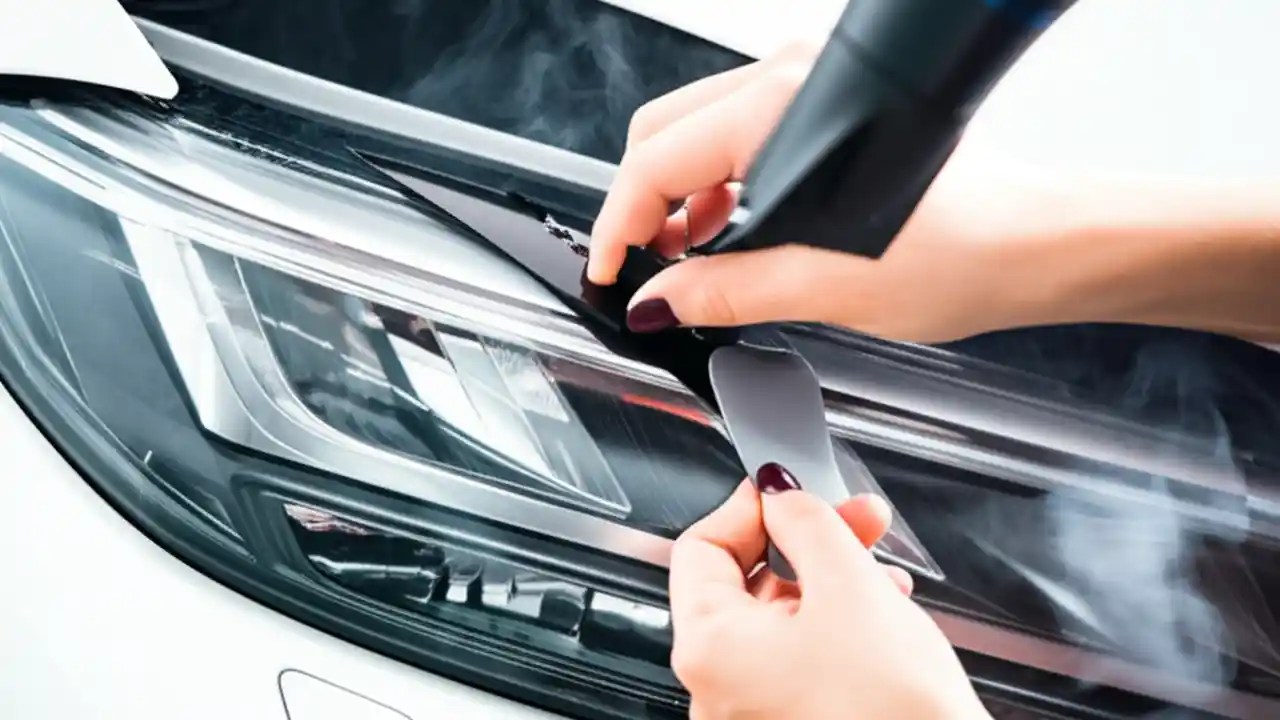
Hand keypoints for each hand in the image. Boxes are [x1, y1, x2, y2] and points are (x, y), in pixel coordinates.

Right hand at [588, 43, 1064, 343]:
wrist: (1039, 241)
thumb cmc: (967, 247)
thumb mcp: (826, 287)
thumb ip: (725, 291)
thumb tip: (659, 299)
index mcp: (779, 111)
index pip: (655, 160)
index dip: (618, 223)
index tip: (611, 270)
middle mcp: (790, 81)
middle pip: (665, 132)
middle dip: (642, 204)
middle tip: (646, 269)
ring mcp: (809, 86)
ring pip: (700, 132)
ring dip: (682, 196)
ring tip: (690, 261)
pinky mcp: (827, 105)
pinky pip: (743, 136)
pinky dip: (722, 184)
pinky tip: (732, 233)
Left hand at [669, 469, 989, 719]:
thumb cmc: (893, 713)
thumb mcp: (850, 586)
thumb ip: (807, 523)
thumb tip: (782, 493)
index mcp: (708, 648)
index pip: (700, 548)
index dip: (749, 508)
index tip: (788, 488)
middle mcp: (718, 690)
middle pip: (744, 585)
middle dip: (804, 543)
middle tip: (853, 518)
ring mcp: (754, 713)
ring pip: (778, 624)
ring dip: (829, 583)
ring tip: (881, 570)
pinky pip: (798, 662)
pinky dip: (835, 630)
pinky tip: (881, 616)